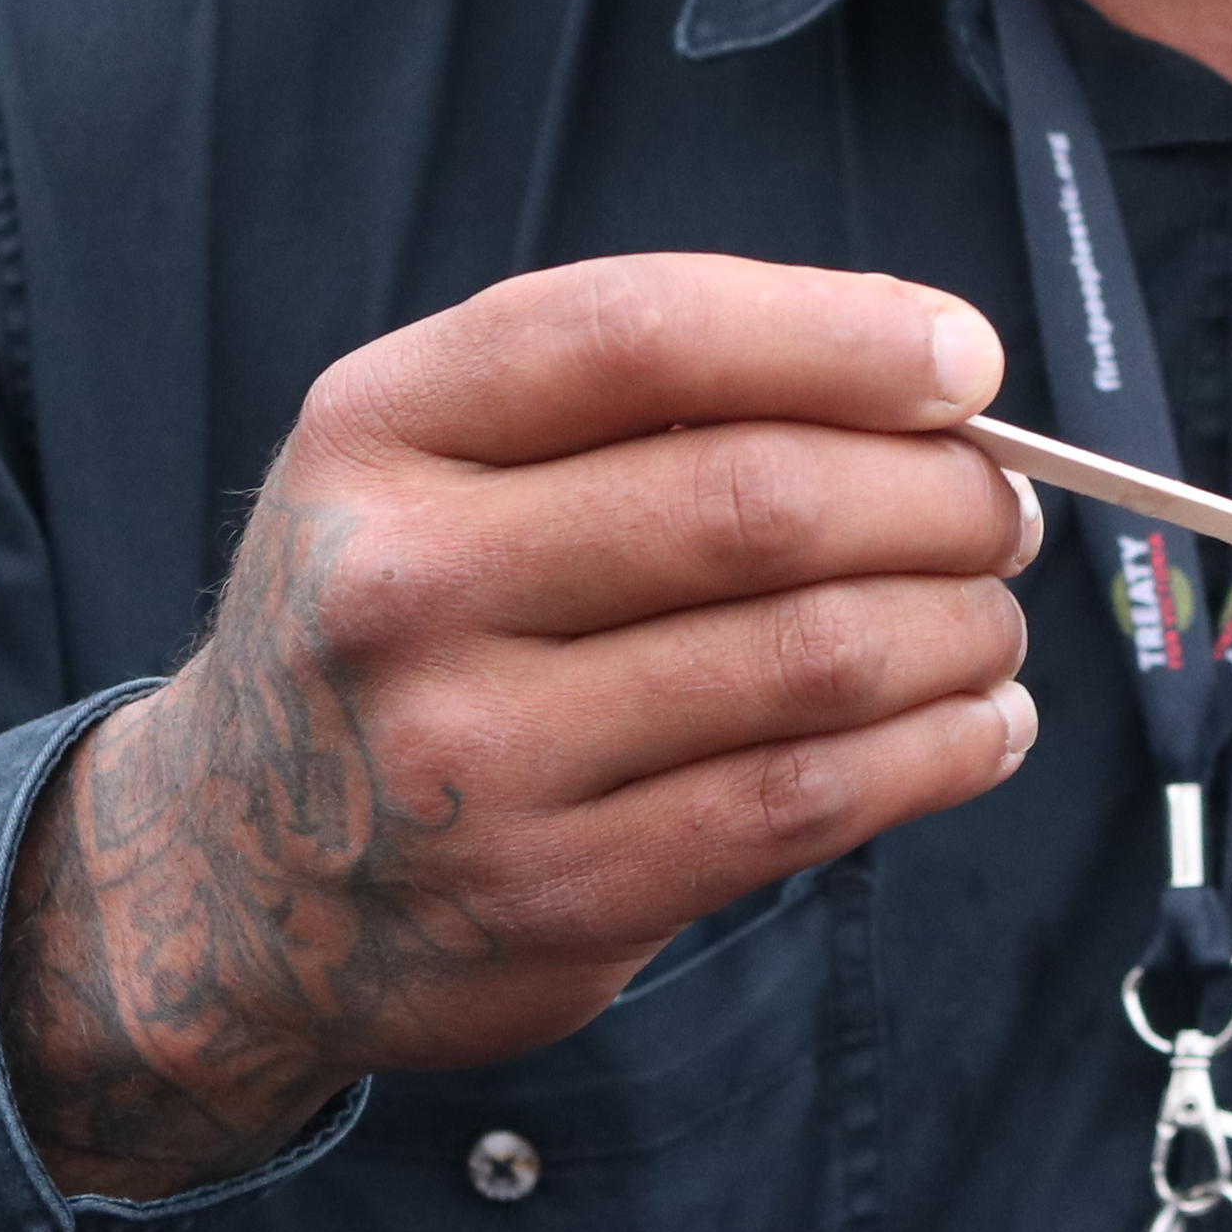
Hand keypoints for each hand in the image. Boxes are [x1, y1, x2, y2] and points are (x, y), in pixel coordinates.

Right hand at [0, 257, 1039, 1196]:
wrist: (230, 876)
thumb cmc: (398, 618)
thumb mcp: (434, 454)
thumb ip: (639, 395)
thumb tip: (929, 387)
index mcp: (383, 427)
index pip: (642, 332)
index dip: (838, 333)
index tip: (966, 362)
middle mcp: (406, 584)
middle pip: (754, 503)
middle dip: (934, 494)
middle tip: (1000, 505)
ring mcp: (472, 756)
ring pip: (806, 660)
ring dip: (956, 626)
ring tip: (991, 613)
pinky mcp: (549, 899)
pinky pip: (801, 805)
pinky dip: (934, 753)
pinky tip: (978, 724)